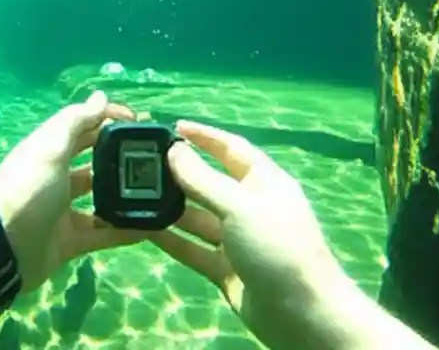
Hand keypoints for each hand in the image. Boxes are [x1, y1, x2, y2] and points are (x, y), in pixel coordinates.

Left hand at [0, 91, 142, 291]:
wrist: (4, 251)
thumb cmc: (28, 192)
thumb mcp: (49, 150)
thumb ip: (75, 122)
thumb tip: (100, 96)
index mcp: (47, 152)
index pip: (81, 126)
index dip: (108, 118)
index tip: (139, 119)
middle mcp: (55, 178)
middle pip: (93, 160)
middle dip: (121, 154)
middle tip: (156, 152)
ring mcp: (62, 211)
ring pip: (100, 198)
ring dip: (124, 194)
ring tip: (158, 188)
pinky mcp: (70, 241)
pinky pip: (102, 233)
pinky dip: (124, 230)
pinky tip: (151, 225)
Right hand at [151, 120, 349, 343]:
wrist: (301, 312)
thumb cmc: (276, 246)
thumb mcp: (239, 206)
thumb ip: (203, 180)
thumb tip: (174, 151)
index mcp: (264, 182)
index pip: (232, 149)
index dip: (205, 136)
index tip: (173, 126)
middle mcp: (251, 207)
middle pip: (211, 182)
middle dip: (181, 173)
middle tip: (143, 165)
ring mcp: (239, 240)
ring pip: (200, 217)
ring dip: (172, 208)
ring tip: (137, 196)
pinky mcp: (227, 268)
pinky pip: (195, 248)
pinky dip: (173, 239)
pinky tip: (146, 230)